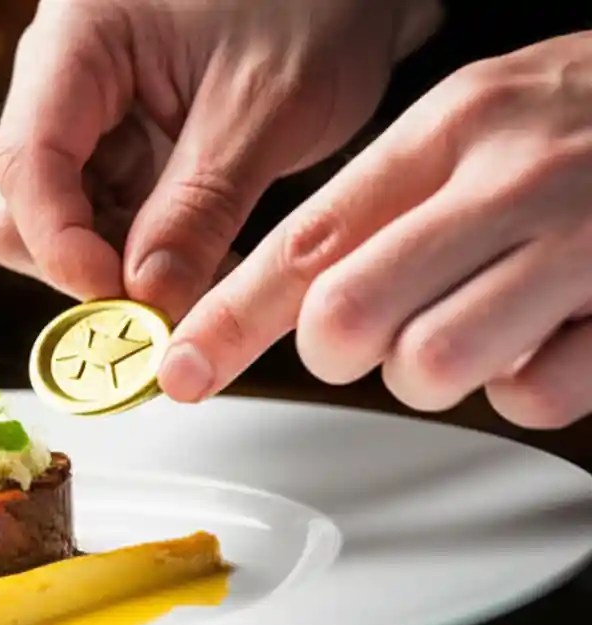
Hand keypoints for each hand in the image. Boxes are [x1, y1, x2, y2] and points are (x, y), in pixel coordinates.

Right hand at [0, 0, 441, 319]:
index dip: (61, 245)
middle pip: (25, 201)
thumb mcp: (266, 108)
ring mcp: (90, 111)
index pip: (27, 162)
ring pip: (63, 218)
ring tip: (204, 276)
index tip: (121, 305)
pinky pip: (107, 212)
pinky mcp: (122, 138)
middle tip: (164, 305)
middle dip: (85, 263)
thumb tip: (145, 304)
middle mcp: (64, 76)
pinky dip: (145, 249)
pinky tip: (203, 256)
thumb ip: (198, 210)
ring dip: (120, 264)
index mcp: (77, 40)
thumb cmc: (319, 1)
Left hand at [165, 32, 591, 428]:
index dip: (231, 315)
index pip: (306, 238)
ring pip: (433, 365)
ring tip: (472, 324)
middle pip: (351, 313)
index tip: (184, 368)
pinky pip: (534, 395)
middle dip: (338, 349)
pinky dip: (527, 383)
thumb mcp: (479, 121)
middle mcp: (509, 181)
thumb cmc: (590, 119)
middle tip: (364, 335)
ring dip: (432, 370)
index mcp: (452, 129)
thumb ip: (389, 199)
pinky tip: (551, 332)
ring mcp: (579, 246)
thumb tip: (294, 288)